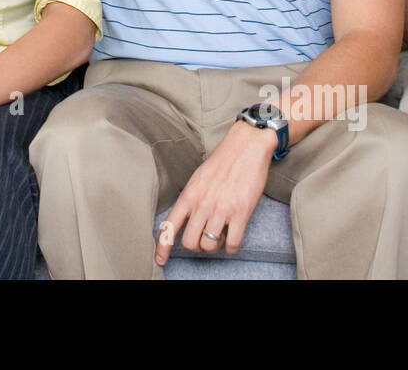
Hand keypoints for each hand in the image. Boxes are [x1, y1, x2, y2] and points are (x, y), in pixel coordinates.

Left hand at [154, 122, 277, 267]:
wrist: (246, 146)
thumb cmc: (222, 162)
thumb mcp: (198, 178)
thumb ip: (190, 199)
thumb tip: (184, 219)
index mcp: (189, 195)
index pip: (169, 227)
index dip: (163, 248)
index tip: (161, 261)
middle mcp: (202, 204)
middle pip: (190, 243)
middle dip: (197, 245)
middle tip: (205, 237)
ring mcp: (221, 209)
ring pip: (209, 245)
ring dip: (215, 245)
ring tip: (221, 234)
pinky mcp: (241, 212)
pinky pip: (232, 244)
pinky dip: (232, 247)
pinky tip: (233, 239)